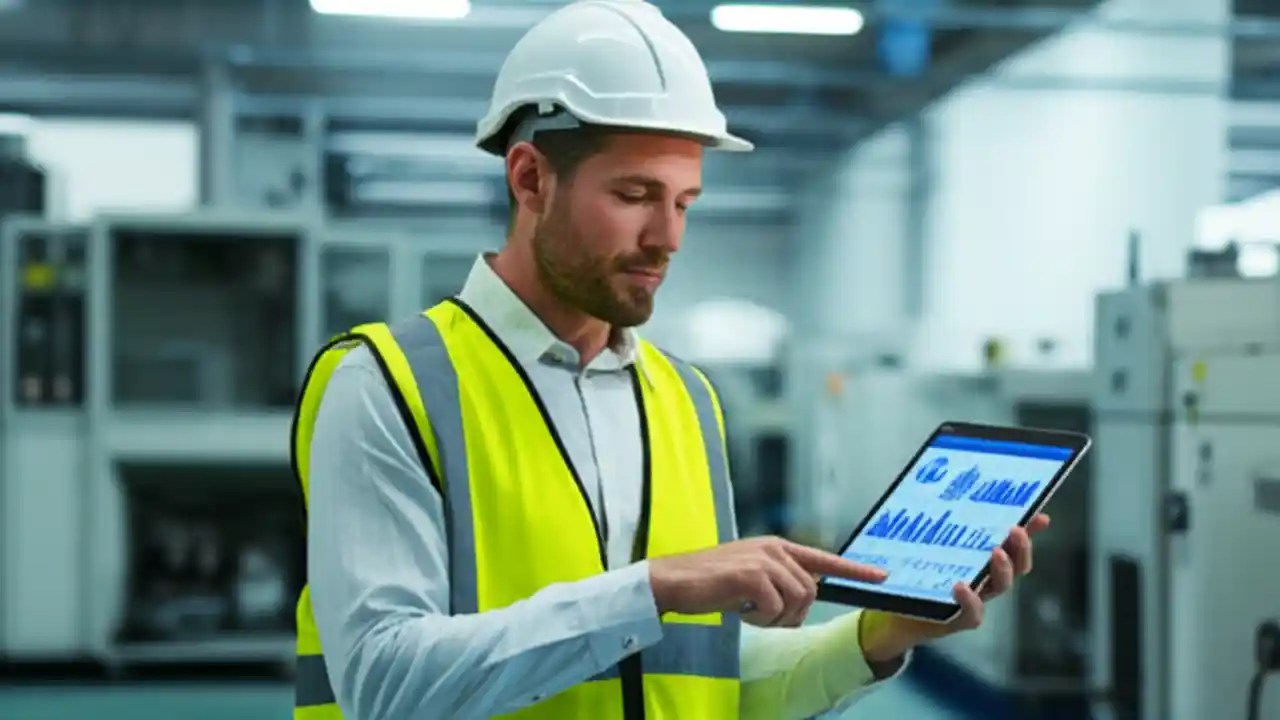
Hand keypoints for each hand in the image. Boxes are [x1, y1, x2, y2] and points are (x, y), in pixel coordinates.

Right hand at [649, 536, 887, 627]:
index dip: (855, 569)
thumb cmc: (709, 583)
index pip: (823, 557)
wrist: (673, 580)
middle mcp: (774, 548)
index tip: (882, 576)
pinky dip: (760, 619)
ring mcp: (764, 559)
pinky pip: (775, 609)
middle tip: (761, 617)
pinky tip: (739, 611)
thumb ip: (778, 579)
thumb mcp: (750, 576)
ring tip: (748, 612)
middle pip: (811, 591)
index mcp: (776, 546)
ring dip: (775, 618)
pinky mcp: (752, 574)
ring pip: (797, 601)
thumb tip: (804, 594)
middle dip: (792, 614)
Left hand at [859, 513, 1050, 662]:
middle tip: (1016, 529)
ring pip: (1001, 586)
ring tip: (996, 552)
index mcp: (982, 558)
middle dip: (1021, 547)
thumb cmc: (913, 573)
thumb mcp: (922, 542)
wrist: (894, 612)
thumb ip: (932, 521)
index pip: (1013, 543)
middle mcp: (985, 579)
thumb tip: (936, 483)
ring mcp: (976, 599)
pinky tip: (960, 586)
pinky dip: (970, 600)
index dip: (1030, 530)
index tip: (1041, 516)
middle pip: (1017, 565)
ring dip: (1002, 569)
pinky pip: (973, 613)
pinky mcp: (959, 618)